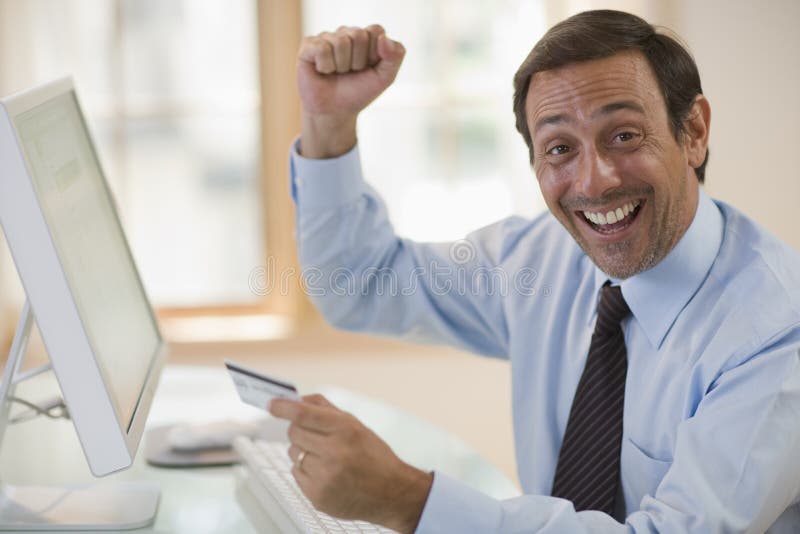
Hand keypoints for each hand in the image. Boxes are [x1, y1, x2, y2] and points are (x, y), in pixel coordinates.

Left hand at [269, 394, 431, 532]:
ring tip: (326, 458)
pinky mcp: (318, 496)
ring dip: (304, 452)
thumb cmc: (374, 456)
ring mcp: (325, 476)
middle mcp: (334, 452)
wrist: (392, 492)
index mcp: (344, 430)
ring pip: (294, 454)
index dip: (283, 407)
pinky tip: (326, 473)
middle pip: (294, 433)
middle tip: (315, 436)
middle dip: (300, 431)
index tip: (272, 404)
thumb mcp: (356, 425)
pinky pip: (296, 474)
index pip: (303, 414)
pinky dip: (306, 471)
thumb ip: (326, 409)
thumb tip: (298, 399)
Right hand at [297, 25, 405, 157]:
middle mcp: (345, 32)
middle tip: (350, 73)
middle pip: (358, 35)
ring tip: (336, 73)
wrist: (335, 112)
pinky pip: (322, 49)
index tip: (367, 68)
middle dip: (357, 61)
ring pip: (340, 42)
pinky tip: (322, 71)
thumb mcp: (385, 77)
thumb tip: (383, 38)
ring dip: (341, 66)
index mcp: (366, 36)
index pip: (375, 30)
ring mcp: (326, 37)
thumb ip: (396, 55)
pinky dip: (325, 66)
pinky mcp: (308, 45)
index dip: (374, 54)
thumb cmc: (358, 92)